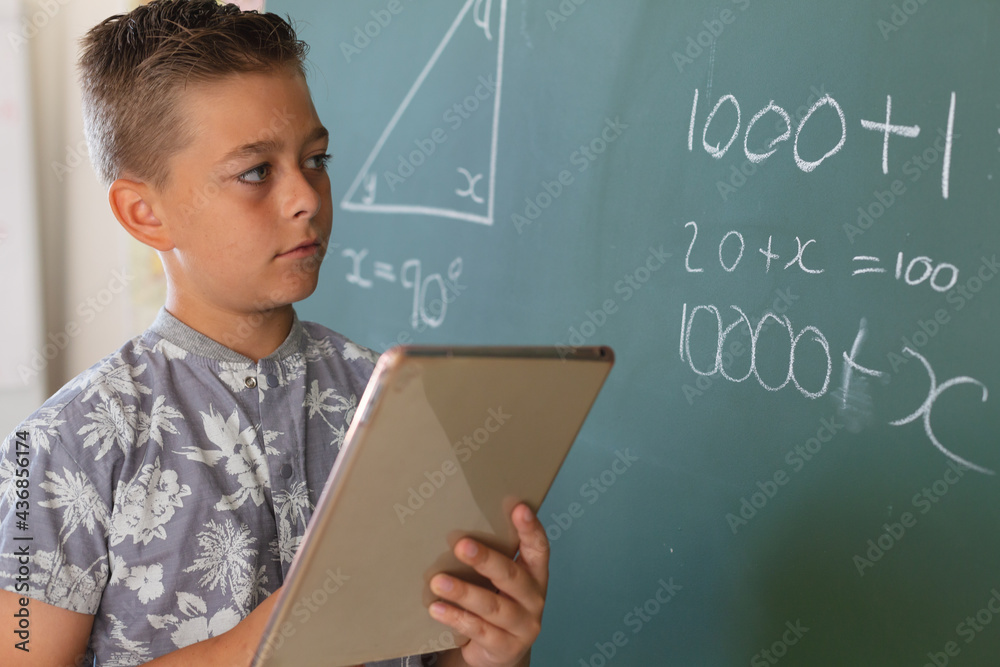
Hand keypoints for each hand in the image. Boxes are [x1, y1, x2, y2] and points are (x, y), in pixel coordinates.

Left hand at [428, 503, 548, 666]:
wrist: (500, 652)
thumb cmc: (498, 602)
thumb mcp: (502, 581)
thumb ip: (493, 558)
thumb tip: (459, 523)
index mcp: (536, 575)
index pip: (539, 548)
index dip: (531, 528)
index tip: (518, 507)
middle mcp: (534, 599)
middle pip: (512, 576)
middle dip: (486, 560)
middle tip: (461, 545)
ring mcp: (522, 626)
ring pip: (492, 606)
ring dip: (463, 592)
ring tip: (437, 580)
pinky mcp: (505, 648)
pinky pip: (478, 630)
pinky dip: (456, 618)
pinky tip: (436, 608)